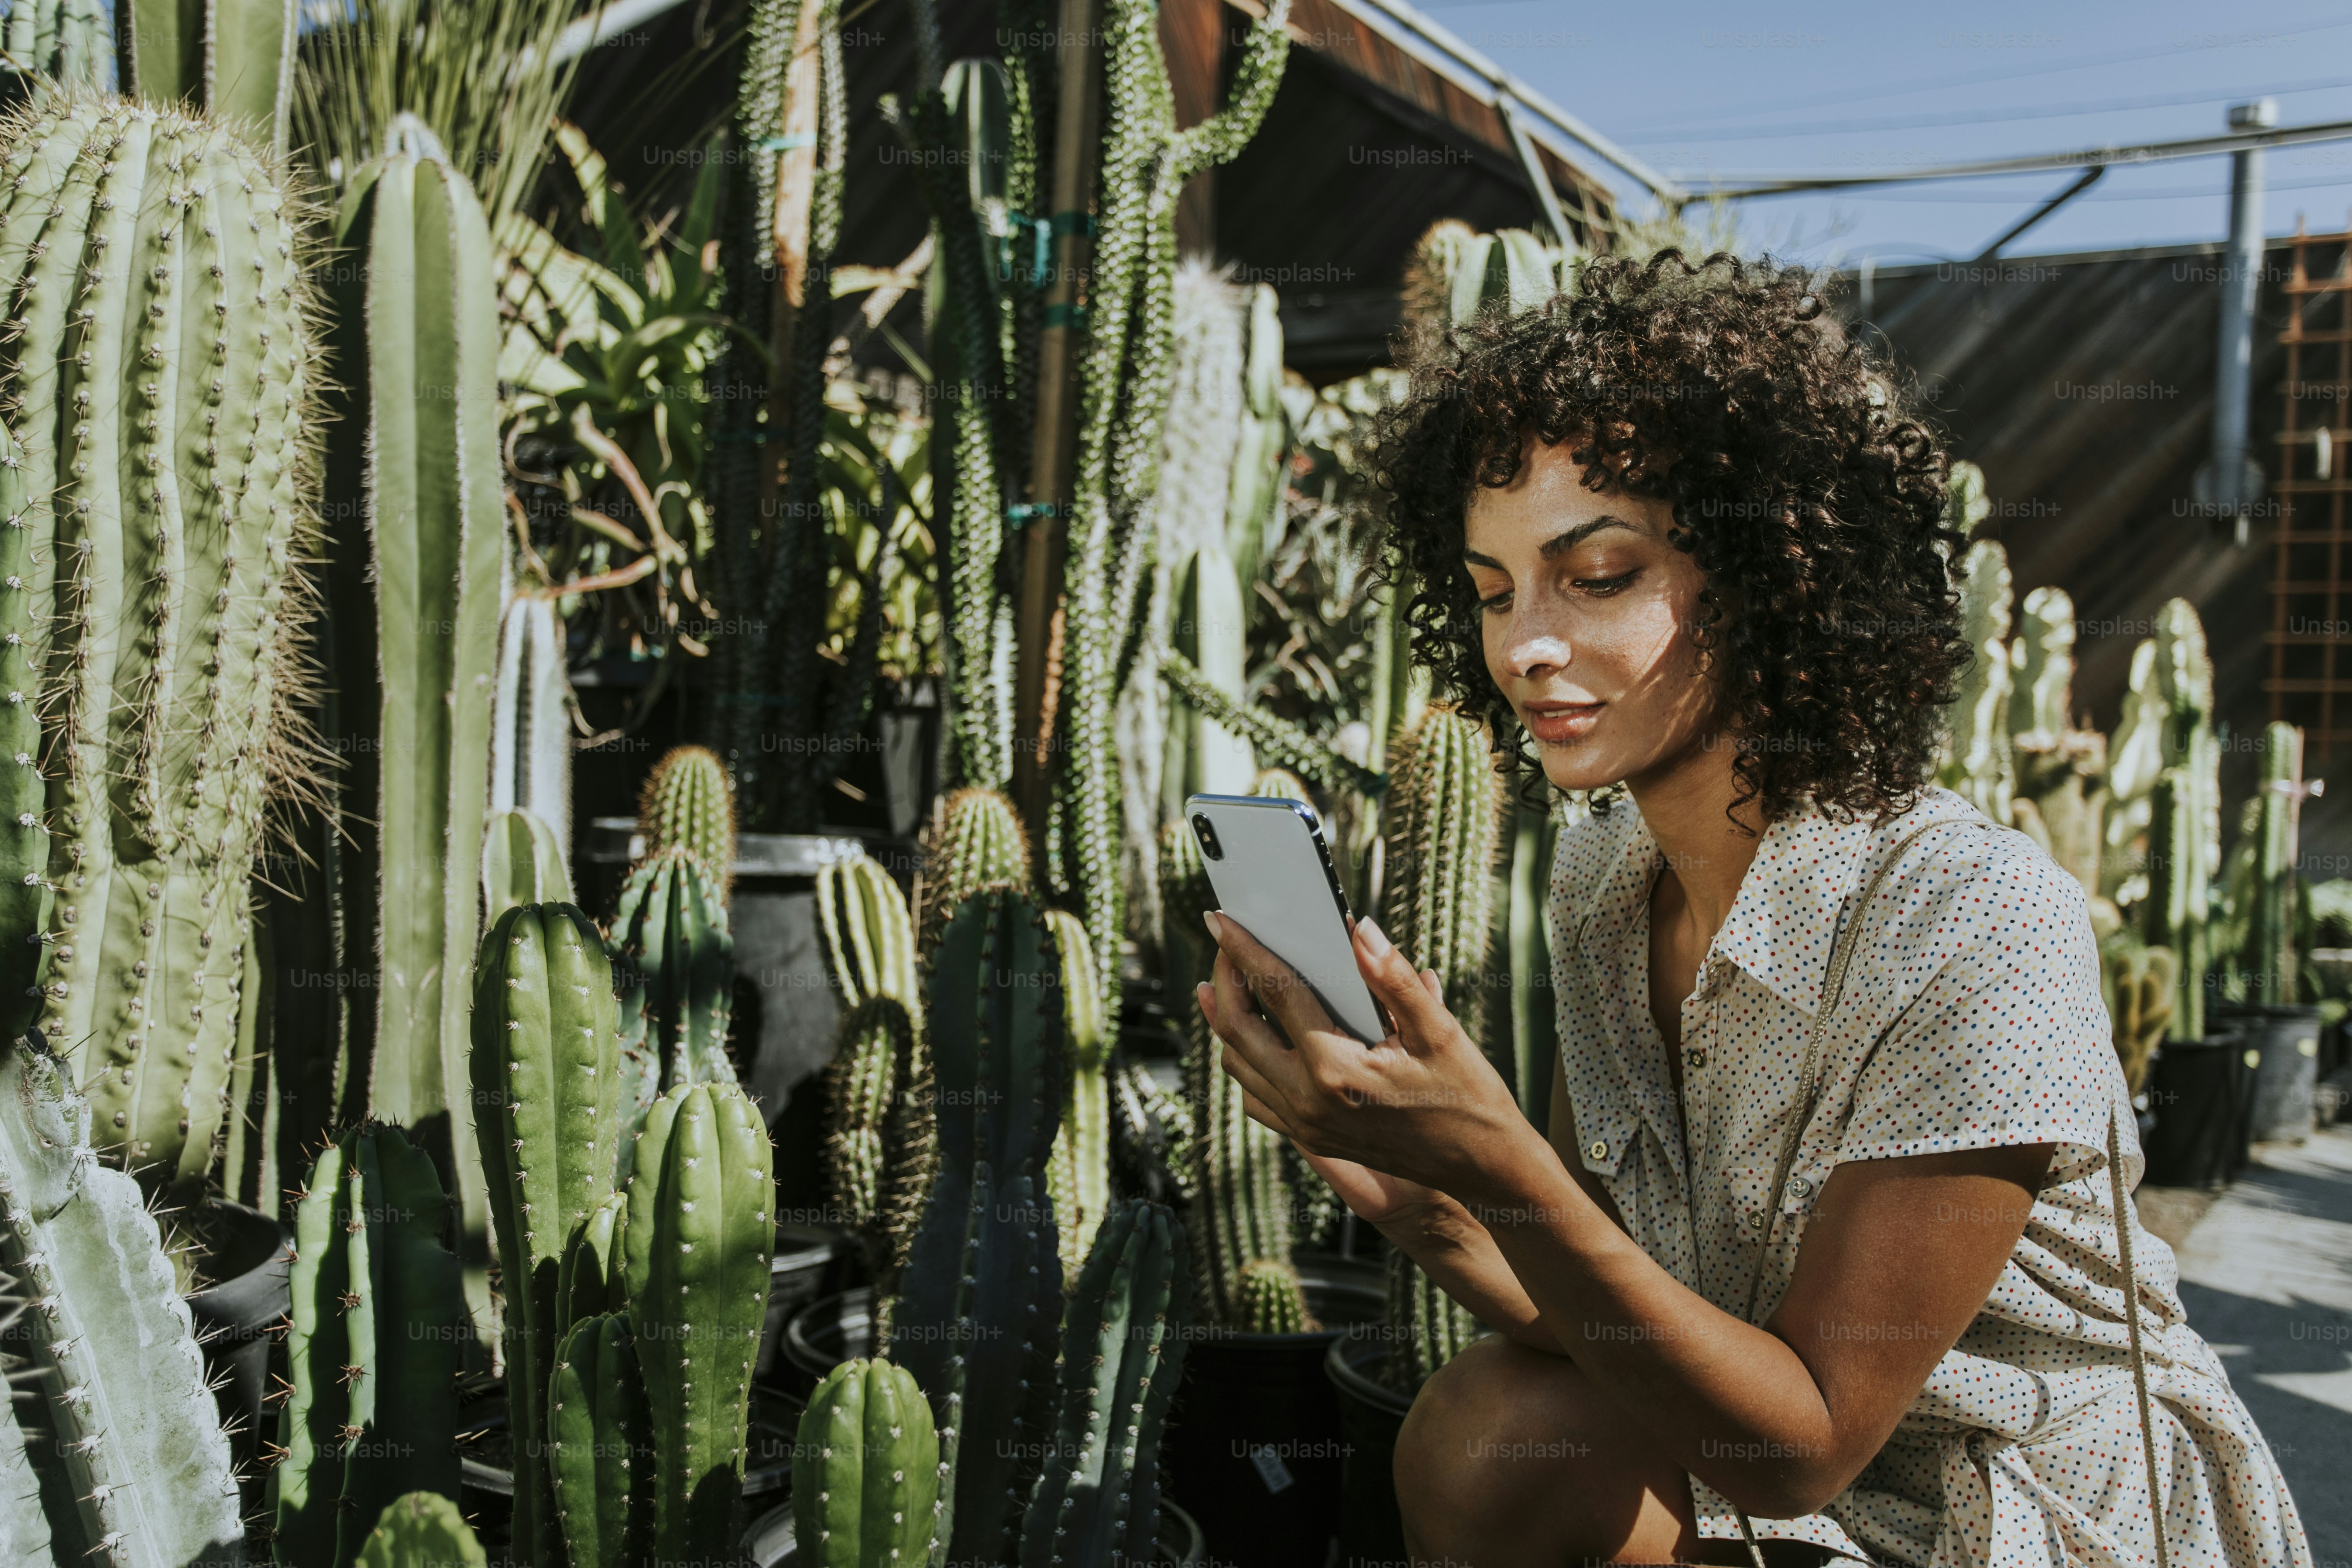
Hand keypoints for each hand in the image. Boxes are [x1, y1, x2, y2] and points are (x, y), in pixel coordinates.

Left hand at [1195, 908, 1536, 1219]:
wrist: (1480, 1166)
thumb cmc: (1467, 1095)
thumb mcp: (1439, 1030)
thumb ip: (1392, 978)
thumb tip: (1357, 929)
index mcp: (1336, 1069)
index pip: (1275, 993)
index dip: (1244, 949)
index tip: (1220, 918)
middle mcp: (1308, 1102)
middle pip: (1239, 1031)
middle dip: (1224, 980)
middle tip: (1223, 943)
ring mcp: (1305, 1126)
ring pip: (1239, 1067)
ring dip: (1225, 1022)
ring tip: (1222, 983)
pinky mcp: (1311, 1139)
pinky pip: (1257, 1098)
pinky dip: (1245, 1062)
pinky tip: (1254, 1038)